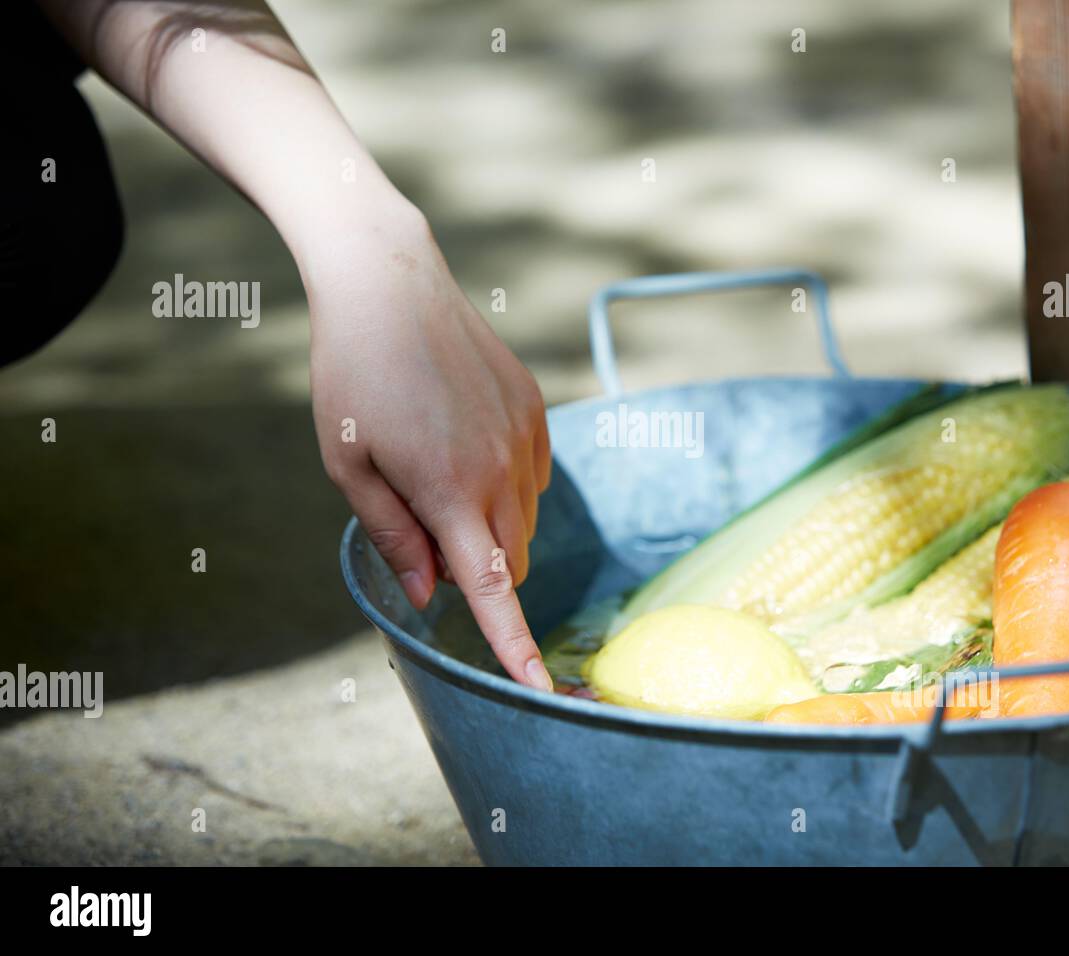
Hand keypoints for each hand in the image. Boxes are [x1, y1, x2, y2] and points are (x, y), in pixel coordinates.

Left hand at [304, 204, 552, 689]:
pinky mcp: (537, 410)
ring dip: (491, 526)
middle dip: (479, 571)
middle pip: (511, 559)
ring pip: (526, 519)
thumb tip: (432, 594)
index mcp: (449, 491)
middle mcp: (502, 469)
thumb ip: (394, 536)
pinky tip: (466, 444)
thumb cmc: (353, 376)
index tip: (540, 690)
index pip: (493, 589)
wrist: (390, 283)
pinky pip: (536, 476)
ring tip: (436, 470)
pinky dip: (508, 486)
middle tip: (422, 528)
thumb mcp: (349, 464)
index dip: (516, 646)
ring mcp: (526, 436)